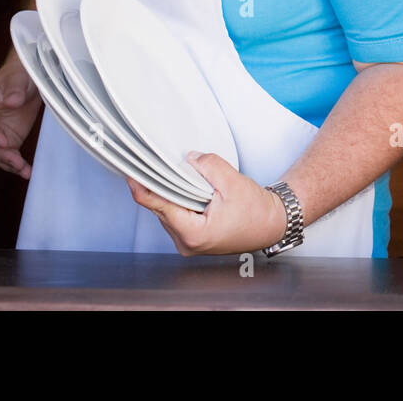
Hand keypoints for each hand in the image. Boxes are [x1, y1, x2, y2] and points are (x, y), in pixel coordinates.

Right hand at [0, 55, 42, 178]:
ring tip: (23, 170)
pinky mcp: (10, 141)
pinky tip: (28, 172)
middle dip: (1, 154)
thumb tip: (11, 102)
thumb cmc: (18, 75)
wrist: (31, 80)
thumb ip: (14, 90)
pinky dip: (18, 166)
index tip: (3, 141)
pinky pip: (10, 157)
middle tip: (16, 160)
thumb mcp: (18, 79)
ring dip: (10, 164)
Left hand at [127, 151, 286, 255]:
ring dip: (174, 193)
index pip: (157, 206)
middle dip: (165, 185)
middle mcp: (186, 243)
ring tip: (193, 183)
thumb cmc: (257, 212)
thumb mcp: (232, 182)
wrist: (271, 224)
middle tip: (171, 167)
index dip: (142, 186)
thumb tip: (188, 158)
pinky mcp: (191, 238)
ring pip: (168, 210)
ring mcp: (187, 242)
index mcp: (193, 234)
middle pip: (161, 207)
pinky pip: (176, 214)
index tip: (131, 172)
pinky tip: (193, 192)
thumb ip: (208, 166)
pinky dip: (181, 200)